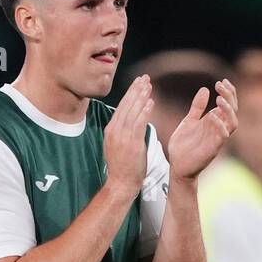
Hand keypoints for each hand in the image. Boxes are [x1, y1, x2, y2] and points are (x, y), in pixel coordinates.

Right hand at [103, 75, 153, 195]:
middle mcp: (114, 131)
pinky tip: (151, 101)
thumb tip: (133, 121)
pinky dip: (145, 111)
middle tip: (144, 78)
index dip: (130, 93)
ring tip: (149, 85)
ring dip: (141, 96)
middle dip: (135, 90)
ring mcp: (122, 136)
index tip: (137, 83)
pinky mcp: (131, 143)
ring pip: (132, 111)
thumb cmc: (123, 167)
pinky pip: (139, 122)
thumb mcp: (118, 146)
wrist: (120, 183)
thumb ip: (124, 132)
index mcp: (110, 130)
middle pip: (126, 105)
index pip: (121, 107)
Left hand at [167, 79, 238, 180]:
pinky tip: (213, 116)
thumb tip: (205, 89)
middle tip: (221, 85)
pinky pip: (223, 136)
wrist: (176, 165)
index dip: (228, 92)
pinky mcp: (213, 149)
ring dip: (228, 110)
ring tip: (220, 99)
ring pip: (233, 122)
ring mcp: (217, 138)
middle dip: (229, 96)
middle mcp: (218, 128)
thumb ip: (197, 107)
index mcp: (213, 121)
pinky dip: (221, 126)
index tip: (221, 81)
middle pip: (233, 110)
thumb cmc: (183, 145)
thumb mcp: (188, 121)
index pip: (227, 104)